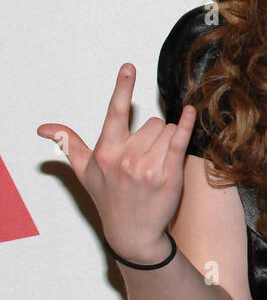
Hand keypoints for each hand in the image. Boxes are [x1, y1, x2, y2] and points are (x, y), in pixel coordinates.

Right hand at [38, 64, 195, 262]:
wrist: (132, 232)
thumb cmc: (108, 198)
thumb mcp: (84, 172)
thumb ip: (68, 144)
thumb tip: (44, 129)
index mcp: (105, 151)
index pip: (114, 112)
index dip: (122, 87)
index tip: (129, 67)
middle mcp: (124, 158)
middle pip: (152, 122)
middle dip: (151, 136)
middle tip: (143, 160)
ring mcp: (147, 168)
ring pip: (167, 131)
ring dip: (165, 143)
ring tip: (155, 166)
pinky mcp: (168, 175)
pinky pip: (179, 141)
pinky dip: (186, 125)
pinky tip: (189, 112)